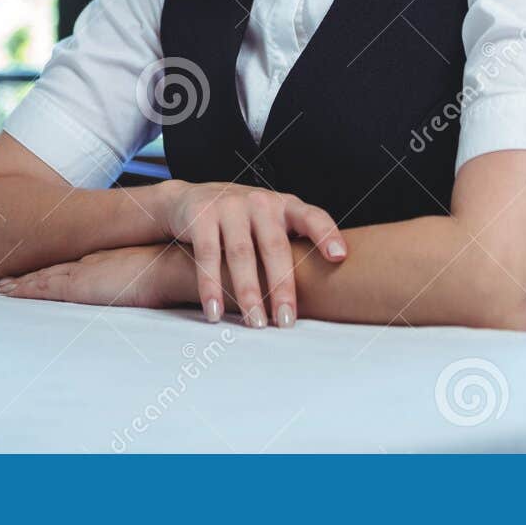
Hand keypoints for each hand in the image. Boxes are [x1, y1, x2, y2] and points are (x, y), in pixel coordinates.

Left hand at [0, 245, 187, 309]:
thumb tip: (161, 290)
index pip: (75, 265)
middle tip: (8, 279)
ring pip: (43, 278)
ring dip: (22, 282)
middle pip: (54, 269)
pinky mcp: (79, 285)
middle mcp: (92, 262)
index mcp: (109, 260)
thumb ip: (153, 283)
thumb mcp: (160, 277)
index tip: (40, 274)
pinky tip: (8, 291)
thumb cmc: (176, 272)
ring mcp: (84, 272)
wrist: (176, 265)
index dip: (55, 271)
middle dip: (32, 275)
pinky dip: (24, 289)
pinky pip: (44, 288)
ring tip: (2, 287)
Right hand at [162, 181, 346, 327]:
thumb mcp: (268, 222)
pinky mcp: (201, 216)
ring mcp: (230, 206)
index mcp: (284, 205)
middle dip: (282, 287)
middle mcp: (260, 202)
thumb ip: (291, 243)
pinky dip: (211, 287)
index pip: (312, 216)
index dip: (327, 234)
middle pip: (275, 247)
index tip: (339, 257)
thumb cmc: (239, 220)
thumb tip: (324, 290)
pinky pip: (208, 256)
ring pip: (242, 255)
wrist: (186, 200)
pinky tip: (216, 311)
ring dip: (249, 293)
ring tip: (256, 324)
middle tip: (286, 321)